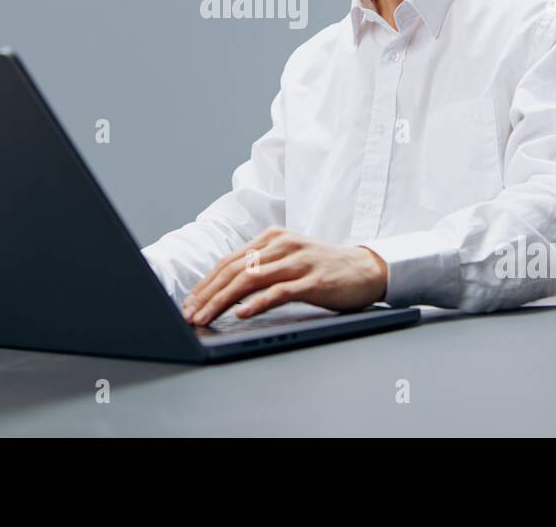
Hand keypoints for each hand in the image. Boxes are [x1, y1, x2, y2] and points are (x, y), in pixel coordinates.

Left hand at [181, 226, 388, 325]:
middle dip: (207, 294)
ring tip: (206, 317)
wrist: (366, 268)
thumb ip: (260, 267)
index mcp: (271, 238)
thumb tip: (225, 290)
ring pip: (251, 280)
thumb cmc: (323, 268)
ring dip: (223, 301)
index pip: (229, 261)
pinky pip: (279, 291)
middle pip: (234, 270)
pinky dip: (258, 303)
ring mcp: (298, 261)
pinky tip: (242, 313)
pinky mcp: (313, 280)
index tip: (189, 303)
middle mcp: (282, 245)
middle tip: (190, 313)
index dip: (205, 283)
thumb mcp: (288, 259)